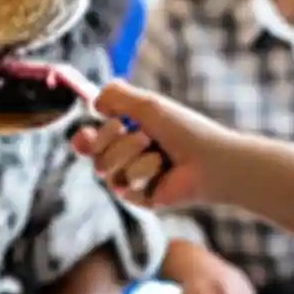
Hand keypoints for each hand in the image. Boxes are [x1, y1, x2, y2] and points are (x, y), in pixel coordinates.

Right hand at [69, 80, 232, 205]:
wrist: (210, 160)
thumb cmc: (185, 130)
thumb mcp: (148, 105)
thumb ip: (116, 95)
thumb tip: (93, 102)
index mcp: (128, 133)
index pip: (91, 140)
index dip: (83, 139)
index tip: (86, 134)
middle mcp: (127, 156)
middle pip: (94, 153)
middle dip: (115, 140)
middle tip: (142, 134)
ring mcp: (132, 178)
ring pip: (105, 169)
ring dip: (131, 154)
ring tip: (158, 152)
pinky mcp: (139, 197)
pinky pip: (124, 184)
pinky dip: (144, 172)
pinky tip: (164, 171)